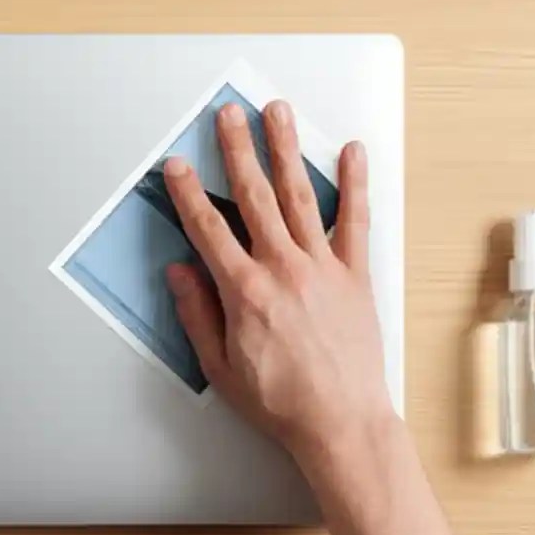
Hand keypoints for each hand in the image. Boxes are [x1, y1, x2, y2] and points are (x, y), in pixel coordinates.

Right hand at [162, 100, 391, 457]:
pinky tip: (353, 152)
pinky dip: (356, 184)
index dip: (189, 193)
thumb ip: (198, 313)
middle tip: (228, 113)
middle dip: (238, 150)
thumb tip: (179, 272)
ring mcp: (322, 267)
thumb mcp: (219, 366)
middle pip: (254, 196)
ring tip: (278, 113)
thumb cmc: (280, 401)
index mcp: (244, 290)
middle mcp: (282, 268)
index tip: (177, 165)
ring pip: (300, 196)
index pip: (208, 228)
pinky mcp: (355, 275)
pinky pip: (356, 221)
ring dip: (286, 150)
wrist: (341, 421)